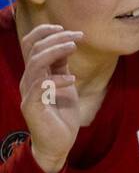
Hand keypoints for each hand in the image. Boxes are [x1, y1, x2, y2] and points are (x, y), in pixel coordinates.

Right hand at [18, 23, 83, 172]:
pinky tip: (72, 79)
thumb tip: (67, 45)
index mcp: (35, 73)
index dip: (45, 33)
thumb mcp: (65, 85)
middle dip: (54, 38)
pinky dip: (57, 80)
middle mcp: (29, 80)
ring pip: (35, 64)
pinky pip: (41, 88)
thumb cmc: (62, 114)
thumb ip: (62, 67)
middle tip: (76, 36)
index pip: (31, 45)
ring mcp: (29, 93)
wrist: (58, 143)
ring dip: (55, 52)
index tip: (67, 29)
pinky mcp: (32, 107)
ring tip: (73, 47)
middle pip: (33, 50)